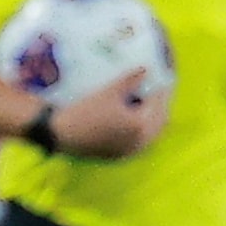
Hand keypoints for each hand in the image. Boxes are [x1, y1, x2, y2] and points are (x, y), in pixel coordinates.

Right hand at [50, 69, 167, 158]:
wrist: (60, 134)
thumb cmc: (85, 111)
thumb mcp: (110, 91)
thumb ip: (131, 80)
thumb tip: (146, 69)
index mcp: (141, 126)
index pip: (159, 105)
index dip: (162, 91)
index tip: (164, 79)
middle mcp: (139, 142)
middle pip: (160, 121)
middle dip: (161, 105)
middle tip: (159, 90)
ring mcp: (130, 151)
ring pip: (151, 134)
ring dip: (153, 118)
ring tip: (150, 102)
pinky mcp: (119, 156)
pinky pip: (140, 141)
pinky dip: (143, 129)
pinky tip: (136, 117)